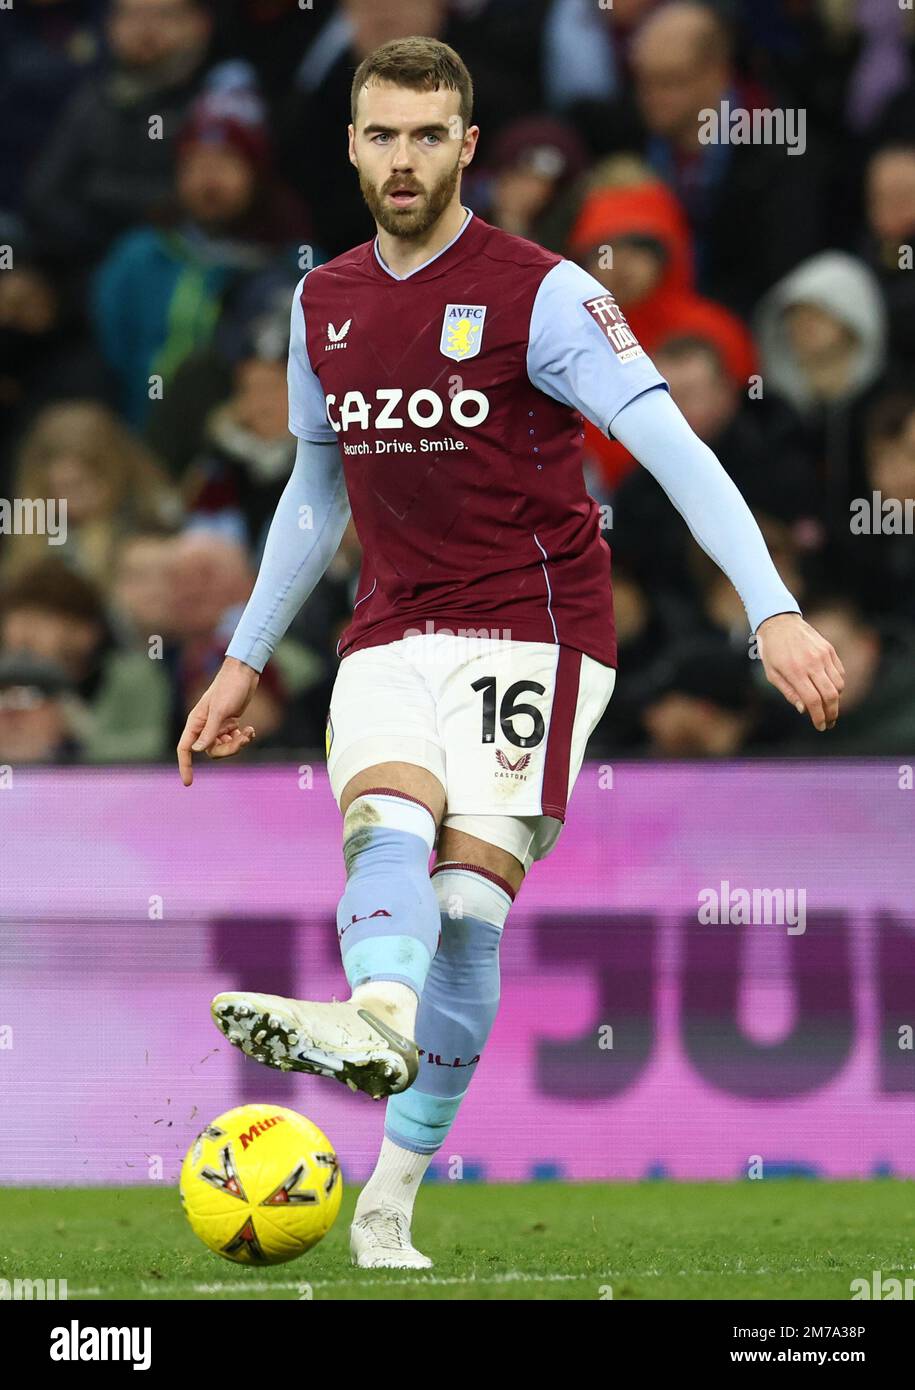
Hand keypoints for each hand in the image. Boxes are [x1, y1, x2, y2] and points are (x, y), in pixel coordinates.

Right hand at [177, 657, 259, 785]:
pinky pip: (232, 740)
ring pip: (223, 747)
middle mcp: (204, 725)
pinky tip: (250, 730)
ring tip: (249, 732)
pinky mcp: (229, 723)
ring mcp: (217, 725)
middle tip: (242, 740)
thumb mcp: (220, 711)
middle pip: (211, 751)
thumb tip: (198, 751)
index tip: (188, 782)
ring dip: (238, 744)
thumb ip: (209, 731)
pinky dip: (242, 738)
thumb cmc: (229, 688)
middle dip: (228, 750)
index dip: (185, 765)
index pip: (185, 748)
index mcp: (196, 722)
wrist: (244, 673)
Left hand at [756, 612, 844, 730]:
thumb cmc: (772, 651)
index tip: (820, 726)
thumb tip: (804, 710)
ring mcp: (823, 655)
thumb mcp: (772, 674)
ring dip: (836, 700)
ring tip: (828, 707)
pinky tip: (830, 690)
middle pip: (830, 695)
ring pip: (838, 685)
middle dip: (832, 713)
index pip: (813, 700)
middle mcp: (812, 663)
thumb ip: (789, 693)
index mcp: (795, 671)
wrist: (780, 623)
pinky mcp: (829, 650)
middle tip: (829, 722)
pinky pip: (840, 672)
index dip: (819, 716)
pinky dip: (838, 685)